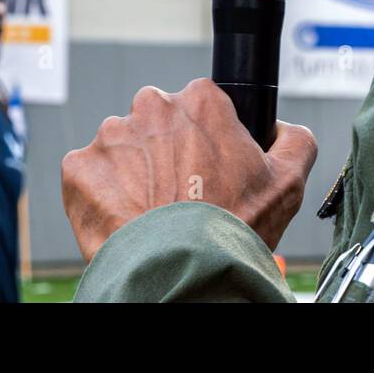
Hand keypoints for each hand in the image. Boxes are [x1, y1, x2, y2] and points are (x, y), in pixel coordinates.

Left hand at [61, 78, 316, 261]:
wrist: (180, 271)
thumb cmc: (232, 227)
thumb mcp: (288, 181)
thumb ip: (295, 140)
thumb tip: (284, 128)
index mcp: (201, 101)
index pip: (202, 105)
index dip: (208, 139)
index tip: (209, 168)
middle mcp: (152, 106)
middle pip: (159, 122)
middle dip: (168, 151)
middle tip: (182, 193)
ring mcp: (111, 136)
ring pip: (123, 148)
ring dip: (133, 173)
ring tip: (152, 212)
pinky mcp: (79, 168)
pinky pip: (89, 175)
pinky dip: (102, 195)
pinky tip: (125, 218)